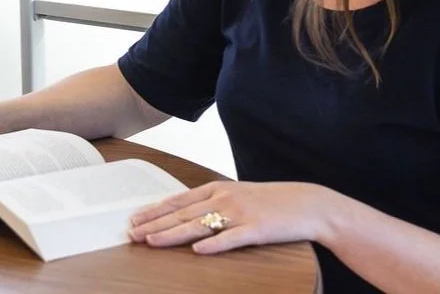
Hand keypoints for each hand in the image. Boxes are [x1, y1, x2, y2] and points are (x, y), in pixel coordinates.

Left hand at [128, 180, 335, 253]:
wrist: (307, 204)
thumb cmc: (270, 201)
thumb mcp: (237, 196)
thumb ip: (212, 203)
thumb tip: (185, 214)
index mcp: (217, 189)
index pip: (178, 200)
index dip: (154, 211)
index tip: (134, 219)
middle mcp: (224, 198)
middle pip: (182, 213)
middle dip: (154, 224)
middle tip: (131, 234)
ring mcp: (240, 213)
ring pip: (199, 225)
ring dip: (172, 234)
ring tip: (151, 242)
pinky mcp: (257, 229)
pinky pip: (232, 238)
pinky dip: (214, 244)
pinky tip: (198, 250)